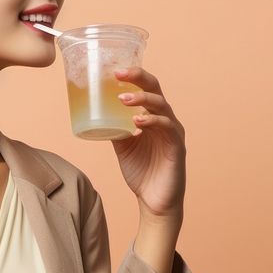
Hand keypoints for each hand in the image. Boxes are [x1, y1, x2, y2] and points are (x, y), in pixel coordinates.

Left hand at [109, 65, 186, 218]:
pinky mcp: (177, 146)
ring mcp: (172, 132)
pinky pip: (167, 128)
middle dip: (138, 78)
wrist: (154, 201)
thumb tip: (95, 113)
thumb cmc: (141, 172)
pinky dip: (153, 121)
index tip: (114, 70)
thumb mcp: (122, 145)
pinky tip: (138, 122)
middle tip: (119, 74)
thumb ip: (114, 128)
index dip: (133, 77)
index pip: (145, 88)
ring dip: (142, 100)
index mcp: (152, 116)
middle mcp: (165, 119)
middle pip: (155, 89)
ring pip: (161, 106)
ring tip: (123, 99)